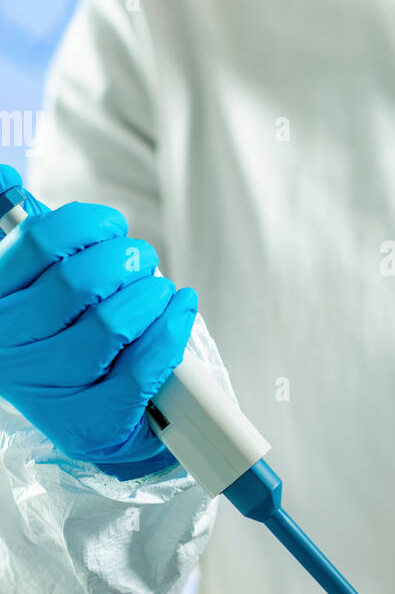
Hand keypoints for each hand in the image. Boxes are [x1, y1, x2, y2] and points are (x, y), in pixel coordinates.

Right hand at [0, 167, 196, 477]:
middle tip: (141, 260)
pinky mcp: (90, 421)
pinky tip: (178, 310)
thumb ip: (21, 233)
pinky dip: (170, 331)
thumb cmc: (57, 336)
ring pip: (110, 324)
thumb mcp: (27, 282)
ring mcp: (48, 388)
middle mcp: (10, 346)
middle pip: (79, 281)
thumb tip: (5, 172)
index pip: (39, 242)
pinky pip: (139, 370)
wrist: (78, 417)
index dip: (88, 224)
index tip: (113, 226)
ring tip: (157, 290)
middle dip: (126, 260)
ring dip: (150, 295)